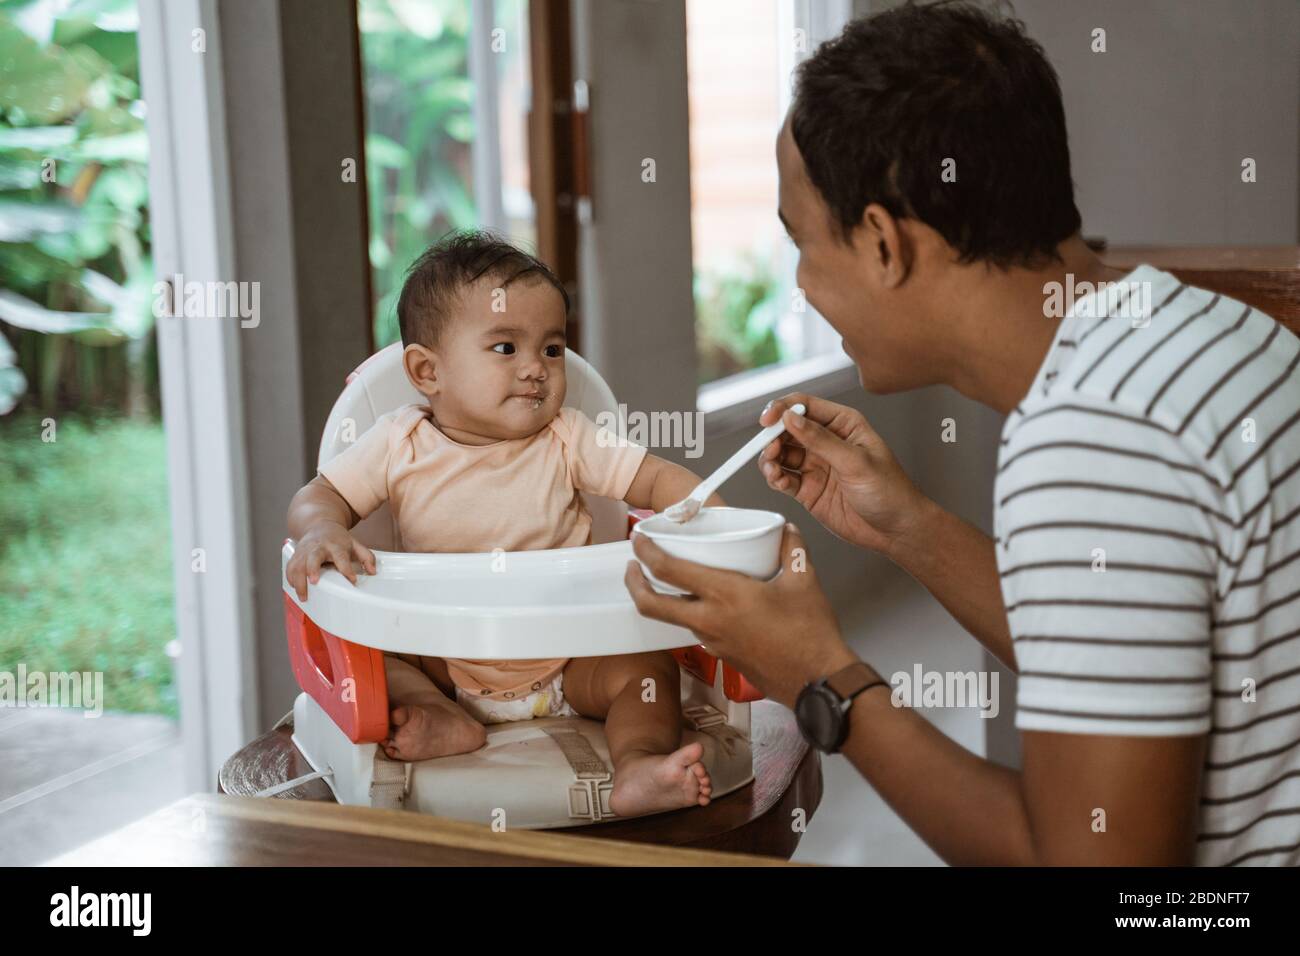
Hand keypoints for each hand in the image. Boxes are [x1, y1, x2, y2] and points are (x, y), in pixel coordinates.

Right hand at [285, 521, 375, 600]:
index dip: (346, 568)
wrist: (319, 525)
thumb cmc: (337, 538)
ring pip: (297, 564)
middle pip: (313, 557)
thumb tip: (373, 571)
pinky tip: (294, 588)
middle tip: (314, 582)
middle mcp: (318, 547)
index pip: (341, 556)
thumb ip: (366, 557)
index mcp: (335, 545)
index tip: (352, 580)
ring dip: (298, 580)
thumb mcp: (355, 544)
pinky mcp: (295, 555)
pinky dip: (290, 577)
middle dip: (312, 569)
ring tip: (304, 596)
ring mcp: (305, 551)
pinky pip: (290, 566)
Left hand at [625, 522, 858, 707]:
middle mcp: (709, 620)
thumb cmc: (809, 631)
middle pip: (652, 605)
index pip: (670, 571)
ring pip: (673, 619)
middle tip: (633, 566)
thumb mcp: (804, 580)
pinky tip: (705, 603)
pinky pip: (695, 630)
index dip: (647, 552)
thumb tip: (784, 528)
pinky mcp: (721, 656)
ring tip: (669, 580)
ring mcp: (712, 642)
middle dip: (635, 584)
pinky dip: (689, 614)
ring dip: (662, 600)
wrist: (817, 681)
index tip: (639, 539)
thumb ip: (791, 548)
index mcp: (725, 595)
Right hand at [758, 393, 930, 556]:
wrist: (895, 530)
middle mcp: (826, 441)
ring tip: (773, 469)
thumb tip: (791, 419)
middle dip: (772, 437)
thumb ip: (821, 440)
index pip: (805, 406)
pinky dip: (775, 478)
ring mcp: (816, 465)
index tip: (768, 421)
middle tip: (770, 450)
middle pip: (787, 429)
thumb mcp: (856, 461)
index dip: (782, 409)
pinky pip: (783, 477)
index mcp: (843, 424)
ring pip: (781, 453)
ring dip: (770, 458)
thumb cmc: (890, 491)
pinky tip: (778, 481)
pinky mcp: (808, 489)